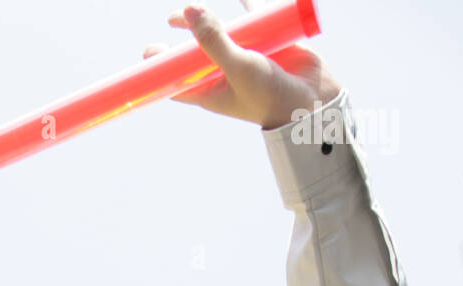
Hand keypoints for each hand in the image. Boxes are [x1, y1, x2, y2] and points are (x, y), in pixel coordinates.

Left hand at [144, 3, 340, 130]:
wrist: (314, 100)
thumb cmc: (269, 94)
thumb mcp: (236, 67)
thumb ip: (212, 39)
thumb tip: (187, 10)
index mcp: (212, 91)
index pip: (179, 81)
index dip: (162, 68)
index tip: (148, 52)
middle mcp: (227, 73)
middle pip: (199, 52)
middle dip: (186, 35)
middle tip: (172, 19)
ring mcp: (248, 56)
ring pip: (226, 32)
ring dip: (212, 18)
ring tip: (195, 6)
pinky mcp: (269, 42)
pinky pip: (255, 18)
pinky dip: (248, 4)